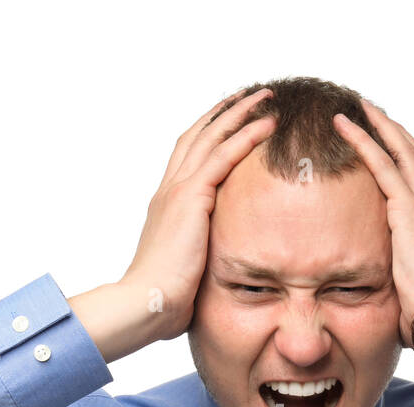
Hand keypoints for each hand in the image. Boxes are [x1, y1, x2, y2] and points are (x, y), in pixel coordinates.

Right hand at [119, 88, 276, 339]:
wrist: (146, 304)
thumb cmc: (163, 300)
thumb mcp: (186, 270)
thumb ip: (199, 257)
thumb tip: (213, 271)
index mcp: (167, 204)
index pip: (189, 155)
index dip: (210, 133)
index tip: (231, 119)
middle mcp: (169, 190)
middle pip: (198, 135)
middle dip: (225, 112)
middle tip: (251, 95)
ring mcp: (177, 191)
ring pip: (211, 137)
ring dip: (240, 113)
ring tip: (266, 98)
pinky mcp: (189, 199)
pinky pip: (222, 157)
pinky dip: (246, 137)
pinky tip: (267, 125)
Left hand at [332, 99, 413, 348]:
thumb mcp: (410, 285)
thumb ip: (399, 276)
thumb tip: (388, 292)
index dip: (404, 154)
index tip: (387, 140)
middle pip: (413, 153)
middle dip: (393, 129)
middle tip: (372, 110)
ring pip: (400, 149)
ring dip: (378, 124)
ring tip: (357, 106)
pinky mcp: (409, 209)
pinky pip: (382, 164)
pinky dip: (363, 140)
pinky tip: (344, 125)